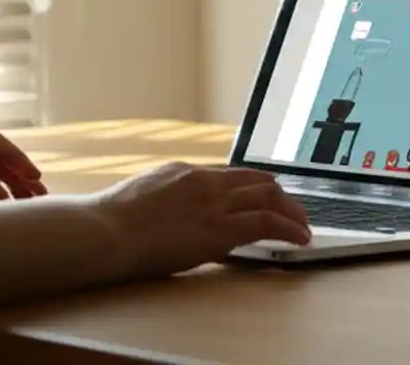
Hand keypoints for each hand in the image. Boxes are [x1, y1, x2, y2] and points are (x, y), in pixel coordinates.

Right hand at [97, 162, 310, 278]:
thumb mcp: (143, 196)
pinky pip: (266, 223)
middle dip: (281, 196)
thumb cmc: (112, 222)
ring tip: (304, 227)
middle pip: (257, 181)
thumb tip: (174, 212)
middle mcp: (205, 181)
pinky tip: (299, 239)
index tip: (266, 196)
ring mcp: (214, 204)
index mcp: (184, 171)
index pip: (231, 175)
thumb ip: (167, 198)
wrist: (106, 230)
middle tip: (294, 212)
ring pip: (269, 198)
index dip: (254, 187)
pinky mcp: (219, 230)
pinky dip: (289, 229)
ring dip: (293, 213)